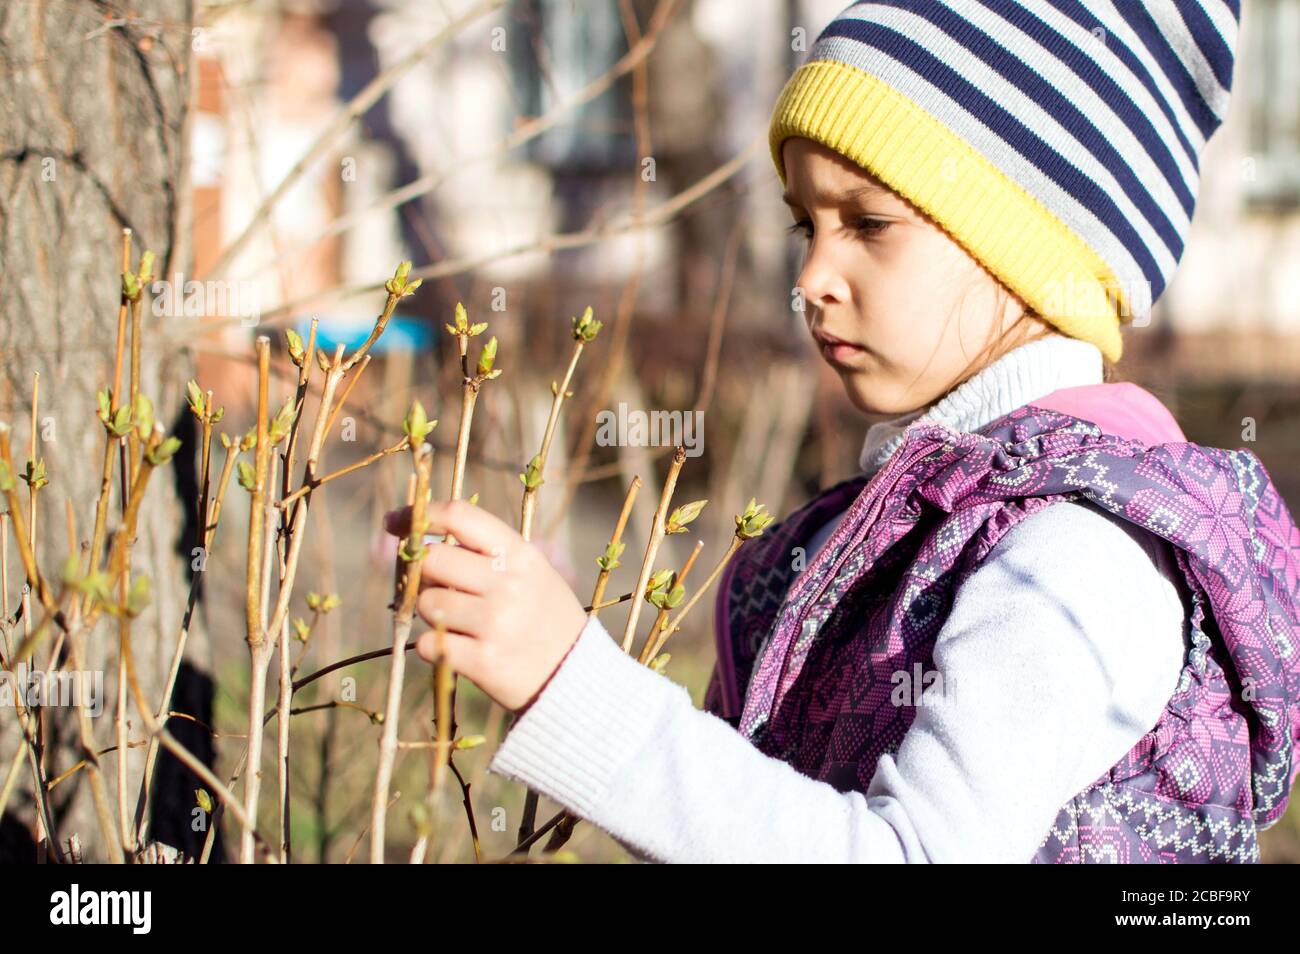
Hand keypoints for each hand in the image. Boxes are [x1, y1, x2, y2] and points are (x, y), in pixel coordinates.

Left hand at [383, 500, 588, 714]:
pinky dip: (433, 646)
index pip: (459, 515)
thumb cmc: (544, 617)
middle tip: (439, 587)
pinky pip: (428, 643)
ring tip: (459, 623)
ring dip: (431, 612)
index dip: (419, 515)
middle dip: (424, 573)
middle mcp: (508, 584)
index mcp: (521, 555)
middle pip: (432, 559)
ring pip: (426, 603)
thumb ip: (485, 553)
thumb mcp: (531, 572)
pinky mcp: (483, 661)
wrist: (576, 676)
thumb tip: (417, 541)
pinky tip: (458, 648)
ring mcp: (495, 623)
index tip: (395, 523)